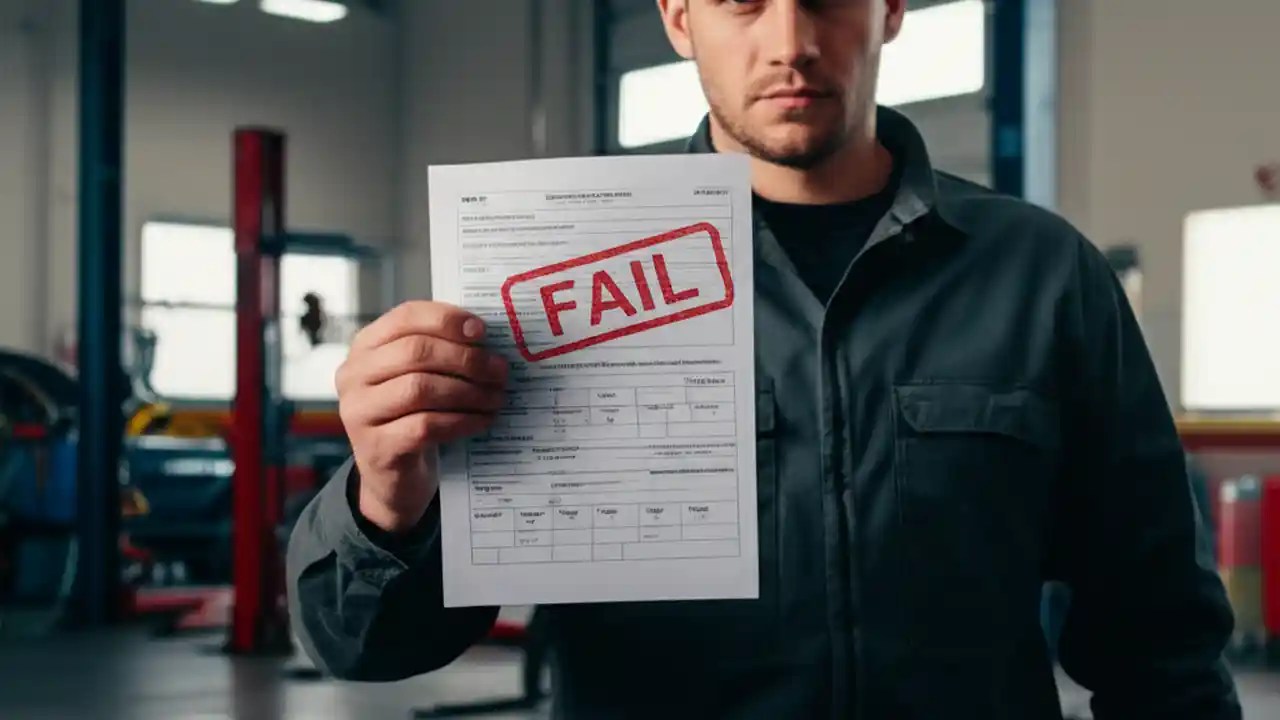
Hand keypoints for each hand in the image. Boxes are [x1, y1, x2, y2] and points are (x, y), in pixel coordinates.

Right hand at [336, 301, 508, 532]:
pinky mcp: (377, 447)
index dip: (446, 319)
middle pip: (415, 352)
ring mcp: (360, 412)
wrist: (392, 475)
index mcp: (366, 346)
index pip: (405, 317)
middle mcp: (354, 375)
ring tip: (496, 397)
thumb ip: (439, 351)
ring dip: (468, 392)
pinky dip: (461, 421)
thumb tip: (485, 337)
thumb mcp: (418, 376)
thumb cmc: (411, 414)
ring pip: (420, 389)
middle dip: (466, 359)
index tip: (482, 331)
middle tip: (500, 370)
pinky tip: (483, 420)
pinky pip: (425, 426)